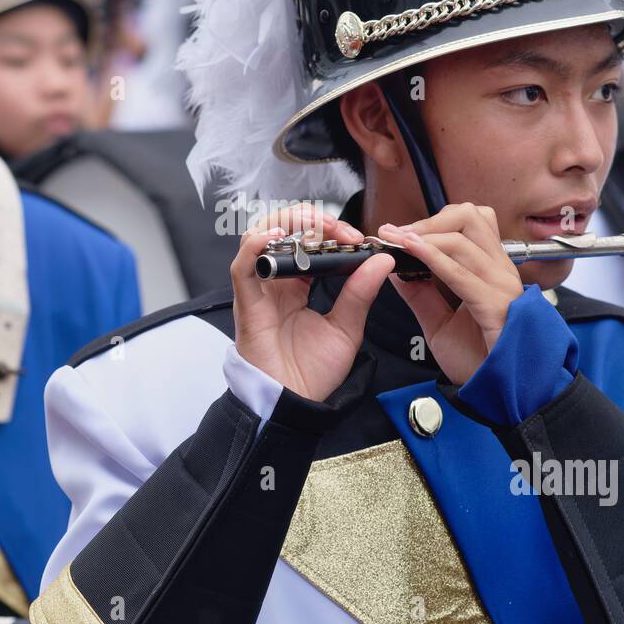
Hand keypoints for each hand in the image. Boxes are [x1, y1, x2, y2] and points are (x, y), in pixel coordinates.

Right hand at [233, 203, 393, 401]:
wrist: (295, 404)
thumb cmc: (314, 372)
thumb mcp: (347, 328)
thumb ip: (360, 292)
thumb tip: (381, 260)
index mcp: (298, 286)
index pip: (309, 241)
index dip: (331, 231)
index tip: (358, 239)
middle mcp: (276, 283)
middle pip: (283, 230)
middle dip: (311, 219)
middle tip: (339, 230)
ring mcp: (259, 290)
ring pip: (259, 237)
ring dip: (287, 222)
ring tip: (313, 225)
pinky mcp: (246, 303)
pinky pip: (242, 266)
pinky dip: (255, 245)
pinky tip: (277, 237)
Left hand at [378, 202, 523, 383]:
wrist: (501, 395)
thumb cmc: (479, 361)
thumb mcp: (439, 323)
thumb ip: (421, 294)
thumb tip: (396, 269)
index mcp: (491, 271)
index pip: (470, 222)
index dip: (433, 220)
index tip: (398, 231)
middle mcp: (500, 271)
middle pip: (469, 217)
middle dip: (428, 220)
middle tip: (395, 233)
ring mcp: (502, 286)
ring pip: (463, 238)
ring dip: (422, 235)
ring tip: (395, 240)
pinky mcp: (496, 305)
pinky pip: (461, 273)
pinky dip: (432, 258)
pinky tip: (410, 253)